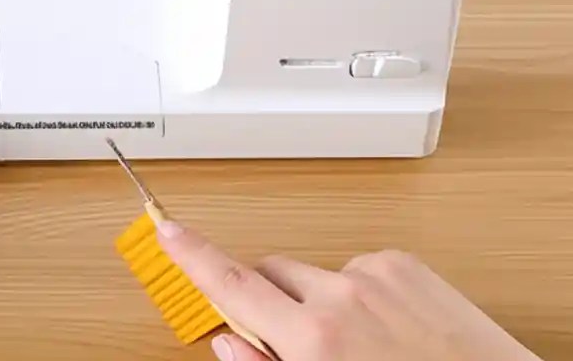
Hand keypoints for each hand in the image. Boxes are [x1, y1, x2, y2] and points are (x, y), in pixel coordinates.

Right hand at [155, 221, 541, 360]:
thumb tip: (229, 344)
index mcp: (314, 340)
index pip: (232, 284)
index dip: (191, 254)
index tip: (166, 228)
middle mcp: (342, 297)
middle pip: (268, 273)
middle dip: (265, 299)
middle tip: (285, 338)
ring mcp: (377, 274)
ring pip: (314, 273)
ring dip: (317, 299)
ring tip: (357, 345)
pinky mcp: (407, 264)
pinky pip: (358, 269)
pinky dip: (358, 292)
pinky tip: (385, 330)